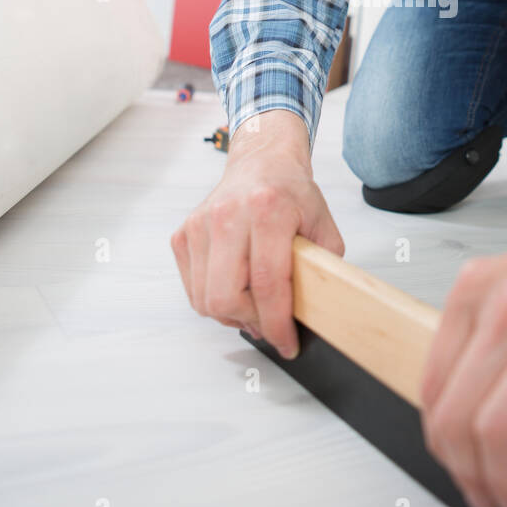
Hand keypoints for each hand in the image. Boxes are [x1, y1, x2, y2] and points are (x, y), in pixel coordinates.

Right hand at [170, 140, 344, 356]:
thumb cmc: (292, 195)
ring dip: (232, 314)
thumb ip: (322, 268)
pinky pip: (193, 289)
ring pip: (205, 299)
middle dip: (252, 322)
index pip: (267, 283)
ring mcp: (199, 225)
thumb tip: (314, 314)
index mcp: (267, 210)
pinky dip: (214, 299)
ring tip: (255, 304)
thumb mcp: (323, 226)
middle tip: (271, 323)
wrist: (261, 162)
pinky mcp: (183, 235)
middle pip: (226, 297)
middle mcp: (228, 215)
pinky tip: (236, 287)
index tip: (287, 344)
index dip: (277, 323)